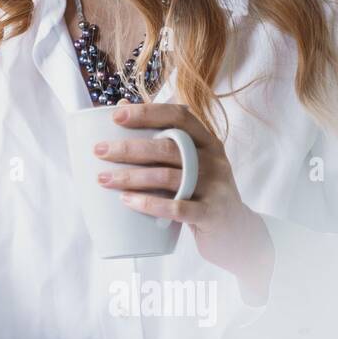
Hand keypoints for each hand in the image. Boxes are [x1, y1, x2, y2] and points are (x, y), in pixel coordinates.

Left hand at [94, 100, 274, 303]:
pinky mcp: (211, 214)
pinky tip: (127, 201)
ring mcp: (215, 187)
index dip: (147, 113)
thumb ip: (161, 139)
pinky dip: (150, 204)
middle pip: (167, 147)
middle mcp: (213, 160)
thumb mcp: (190, 162)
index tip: (116, 115)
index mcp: (207, 141)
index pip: (179, 116)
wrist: (238, 232)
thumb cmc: (202, 191)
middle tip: (99, 151)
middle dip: (129, 148)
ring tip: (104, 178)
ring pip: (169, 177)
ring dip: (132, 176)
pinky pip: (178, 208)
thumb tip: (119, 106)